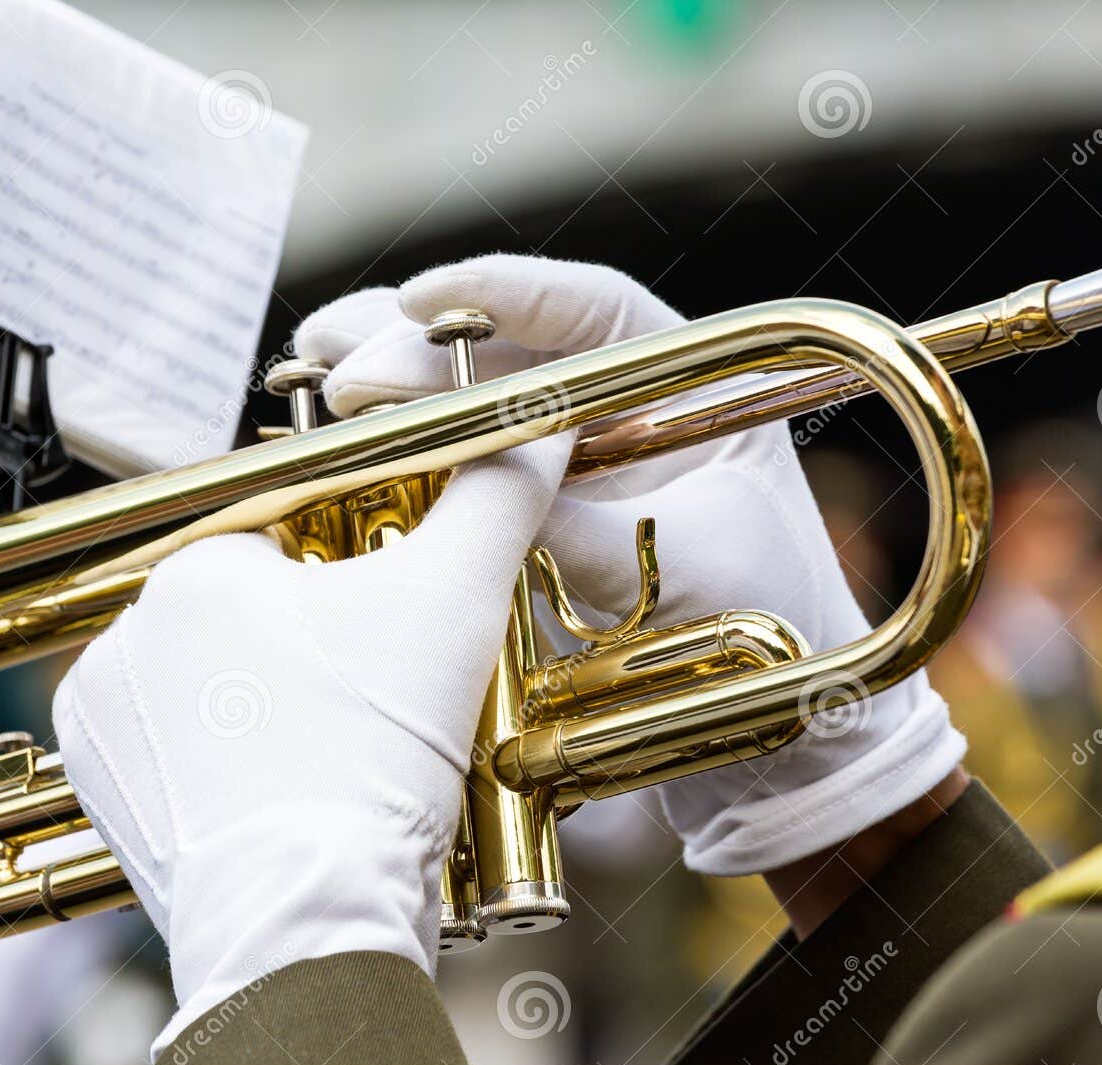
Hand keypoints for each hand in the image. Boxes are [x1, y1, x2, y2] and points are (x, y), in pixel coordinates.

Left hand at [52, 409, 570, 1053]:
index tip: (393, 621)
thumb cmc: (372, 759)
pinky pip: (176, 746)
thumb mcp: (455, 601)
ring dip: (269, 695)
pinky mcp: (109, 794)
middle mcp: (128, 633)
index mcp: (197, 567)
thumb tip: (537, 428)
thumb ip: (494, 496)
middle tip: (374, 694)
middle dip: (314, 638)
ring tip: (332, 745)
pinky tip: (282, 778)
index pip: (290, 532)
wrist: (309, 919)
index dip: (357, 567)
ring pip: (213, 677)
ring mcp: (107, 721)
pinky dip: (224, 755)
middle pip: (250, 608)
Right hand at [304, 253, 965, 876]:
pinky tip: (341, 451)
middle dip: (414, 339)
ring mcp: (573, 468)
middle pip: (507, 347)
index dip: (506, 292)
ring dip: (391, 382)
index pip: (595, 310)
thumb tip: (478, 489)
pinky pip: (460, 472)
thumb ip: (583, 529)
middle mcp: (623, 415)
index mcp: (693, 390)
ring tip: (315, 372)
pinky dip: (400, 457)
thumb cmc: (774, 633)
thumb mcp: (684, 572)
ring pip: (470, 400)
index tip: (423, 296)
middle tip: (338, 363)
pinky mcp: (535, 523)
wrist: (786, 735)